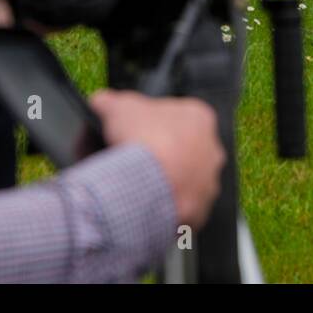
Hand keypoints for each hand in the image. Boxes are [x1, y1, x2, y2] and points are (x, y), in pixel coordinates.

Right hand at [89, 89, 224, 230]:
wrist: (147, 186)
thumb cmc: (141, 141)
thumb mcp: (116, 107)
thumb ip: (110, 101)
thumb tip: (101, 101)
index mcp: (198, 117)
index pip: (173, 116)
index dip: (147, 124)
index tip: (130, 133)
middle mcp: (211, 149)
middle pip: (180, 149)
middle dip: (156, 153)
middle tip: (130, 159)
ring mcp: (207, 182)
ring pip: (182, 179)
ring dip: (161, 181)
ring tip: (133, 185)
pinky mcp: (200, 211)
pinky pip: (179, 207)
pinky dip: (161, 207)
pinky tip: (141, 204)